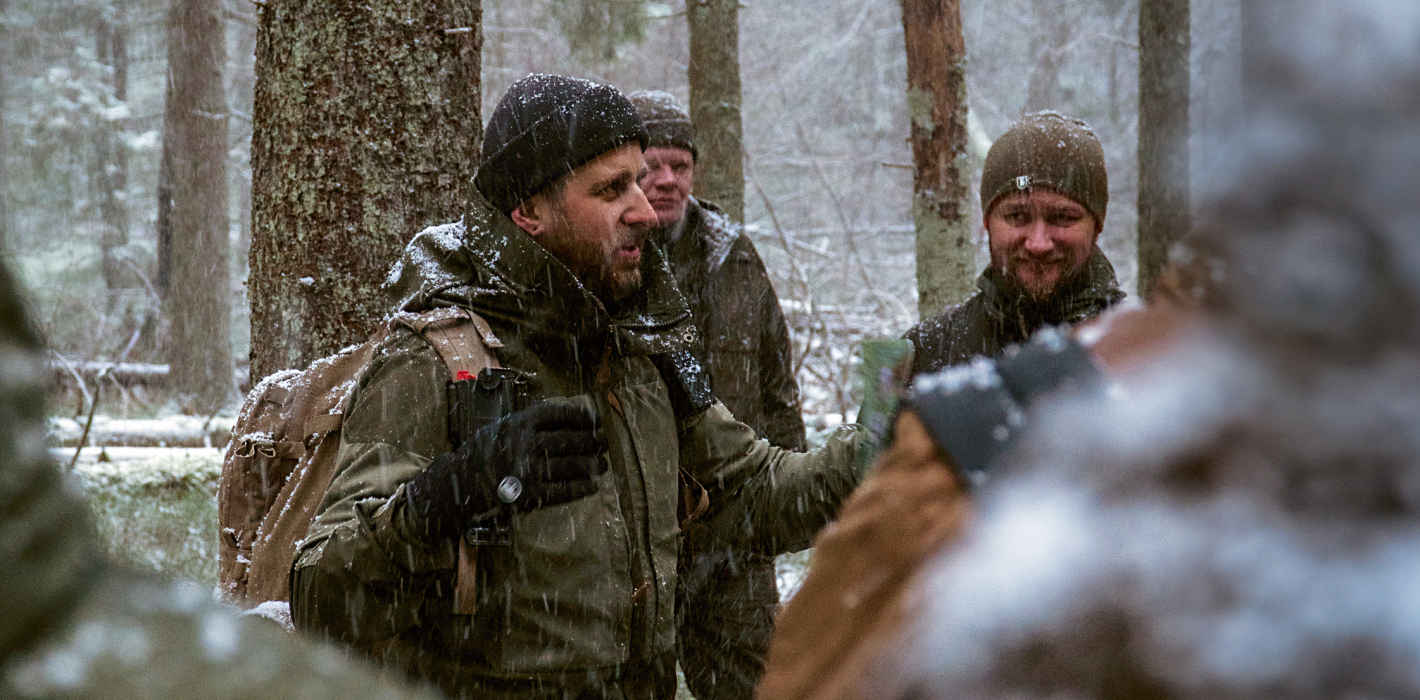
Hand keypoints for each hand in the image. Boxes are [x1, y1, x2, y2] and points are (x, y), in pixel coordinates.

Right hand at [406, 402, 607, 537]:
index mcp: (518, 424)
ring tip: (602, 465)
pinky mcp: (528, 495)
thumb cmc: (482, 453)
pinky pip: (562, 491)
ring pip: (570, 465)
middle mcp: (524, 444)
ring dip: (591, 465)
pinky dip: (581, 488)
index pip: (558, 414)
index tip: (595, 421)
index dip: (581, 417)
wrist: (457, 485)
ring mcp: (527, 470)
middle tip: (603, 444)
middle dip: (591, 442)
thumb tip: (567, 419)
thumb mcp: (501, 428)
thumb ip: (529, 423)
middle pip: (569, 439)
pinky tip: (591, 486)